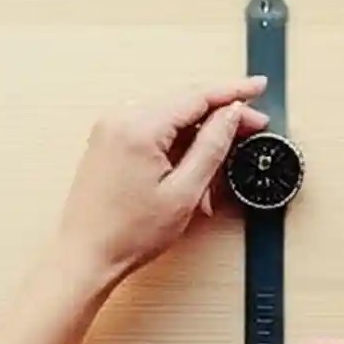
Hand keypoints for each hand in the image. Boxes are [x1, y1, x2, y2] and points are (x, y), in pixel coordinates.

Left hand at [57, 77, 268, 279]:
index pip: (197, 95)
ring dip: (200, 128)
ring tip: (225, 153)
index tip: (258, 87)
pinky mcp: (109, 140)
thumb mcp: (184, 192)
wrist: (86, 256)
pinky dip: (177, 137)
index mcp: (139, 127)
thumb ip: (211, 146)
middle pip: (184, 101)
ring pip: (170, 114)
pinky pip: (152, 126)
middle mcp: (121, 118)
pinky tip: (195, 158)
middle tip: (253, 126)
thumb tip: (231, 115)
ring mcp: (111, 127)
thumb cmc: (127, 234)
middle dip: (221, 111)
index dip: (234, 91)